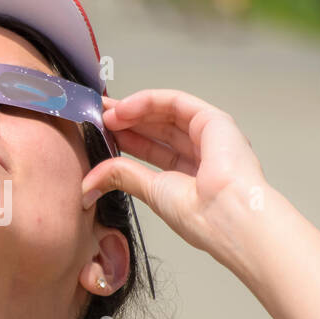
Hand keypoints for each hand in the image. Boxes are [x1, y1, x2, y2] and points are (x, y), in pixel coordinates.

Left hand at [80, 89, 267, 256]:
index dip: (128, 138)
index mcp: (193, 175)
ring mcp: (211, 135)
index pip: (155, 149)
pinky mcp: (214, 120)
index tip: (101, 132)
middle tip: (97, 116)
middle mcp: (204, 152)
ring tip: (106, 113)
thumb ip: (124, 177)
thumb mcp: (152, 193)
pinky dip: (148, 101)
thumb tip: (90, 181)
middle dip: (127, 120)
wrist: (228, 217)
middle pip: (159, 127)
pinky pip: (176, 102)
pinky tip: (123, 108)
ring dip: (134, 110)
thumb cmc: (204, 217)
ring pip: (166, 112)